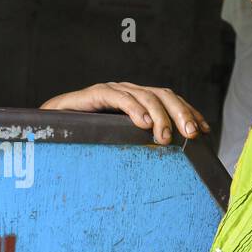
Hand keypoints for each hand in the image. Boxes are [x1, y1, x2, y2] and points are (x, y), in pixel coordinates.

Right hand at [40, 82, 210, 144]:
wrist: (46, 130)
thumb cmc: (84, 141)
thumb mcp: (120, 144)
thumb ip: (140, 145)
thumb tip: (172, 160)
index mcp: (138, 102)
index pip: (170, 101)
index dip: (189, 112)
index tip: (205, 132)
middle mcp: (128, 92)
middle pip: (164, 95)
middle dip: (182, 113)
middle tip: (193, 134)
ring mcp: (112, 91)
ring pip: (146, 95)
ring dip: (161, 116)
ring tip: (166, 138)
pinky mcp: (94, 94)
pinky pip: (118, 96)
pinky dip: (133, 108)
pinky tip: (144, 124)